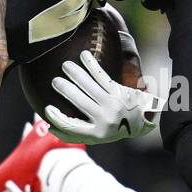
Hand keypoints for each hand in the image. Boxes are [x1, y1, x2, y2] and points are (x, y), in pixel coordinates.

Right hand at [45, 50, 162, 143]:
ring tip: (65, 65)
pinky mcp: (119, 91)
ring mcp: (112, 104)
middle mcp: (105, 119)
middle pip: (79, 101)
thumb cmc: (114, 127)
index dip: (57, 119)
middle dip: (65, 89)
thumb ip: (78, 132)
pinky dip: (91, 64)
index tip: (47, 108)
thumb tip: (51, 126)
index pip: (71, 128)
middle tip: (55, 81)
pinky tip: (83, 55)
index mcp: (97, 134)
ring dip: (75, 73)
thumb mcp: (98, 136)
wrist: (143, 121)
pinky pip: (101, 75)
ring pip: (89, 86)